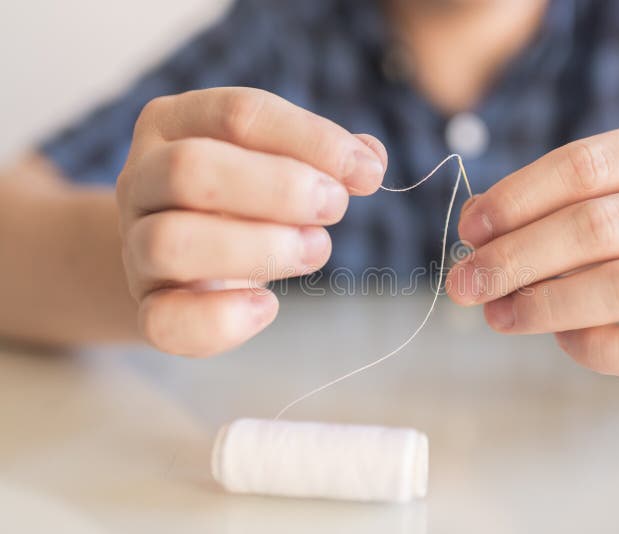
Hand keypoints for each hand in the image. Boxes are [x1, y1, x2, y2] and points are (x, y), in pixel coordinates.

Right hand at [117, 87, 386, 355]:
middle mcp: (141, 178)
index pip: (238, 115)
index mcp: (174, 123)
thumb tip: (370, 159)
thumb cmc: (236, 200)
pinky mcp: (145, 309)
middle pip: (190, 169)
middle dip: (279, 188)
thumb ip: (320, 156)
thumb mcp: (271, 162)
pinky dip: (223, 319)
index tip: (367, 172)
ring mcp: (135, 246)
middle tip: (335, 207)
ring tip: (316, 249)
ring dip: (258, 247)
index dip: (311, 140)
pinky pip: (166, 321)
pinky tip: (268, 305)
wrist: (174, 257)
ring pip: (171, 242)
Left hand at [447, 124, 618, 384]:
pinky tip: (561, 338)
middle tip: (464, 283)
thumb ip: (533, 206)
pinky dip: (588, 344)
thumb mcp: (592, 202)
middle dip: (516, 257)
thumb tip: (472, 222)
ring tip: (497, 314)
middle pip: (598, 225)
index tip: (469, 230)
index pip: (584, 165)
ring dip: (543, 304)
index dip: (516, 198)